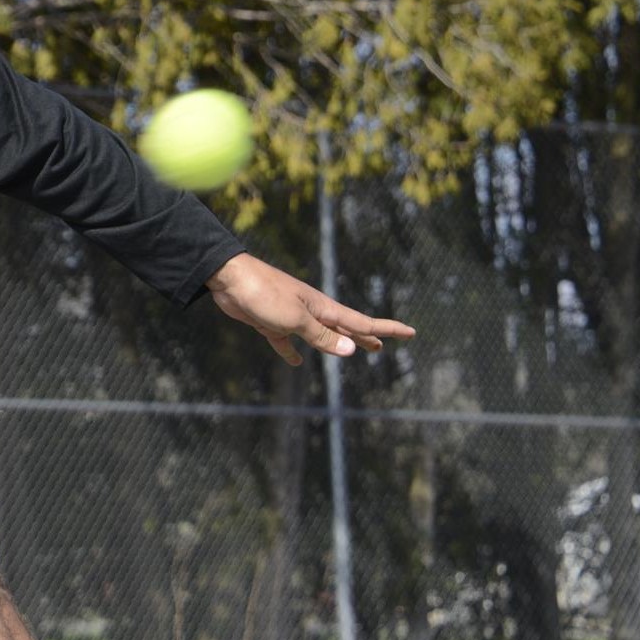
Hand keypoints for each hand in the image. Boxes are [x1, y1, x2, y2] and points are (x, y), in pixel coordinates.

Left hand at [206, 253, 415, 365]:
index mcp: (322, 308)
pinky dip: (291, 351)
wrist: (228, 278)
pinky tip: (294, 360)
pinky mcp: (269, 321)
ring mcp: (290, 315)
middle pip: (343, 328)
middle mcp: (310, 311)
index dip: (387, 329)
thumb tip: (351, 350)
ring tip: (348, 352)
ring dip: (334, 343)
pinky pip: (285, 340)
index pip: (361, 322)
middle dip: (364, 337)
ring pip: (318, 334)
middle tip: (382, 346)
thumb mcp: (295, 319)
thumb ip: (321, 335)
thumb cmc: (264, 294)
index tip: (411, 332)